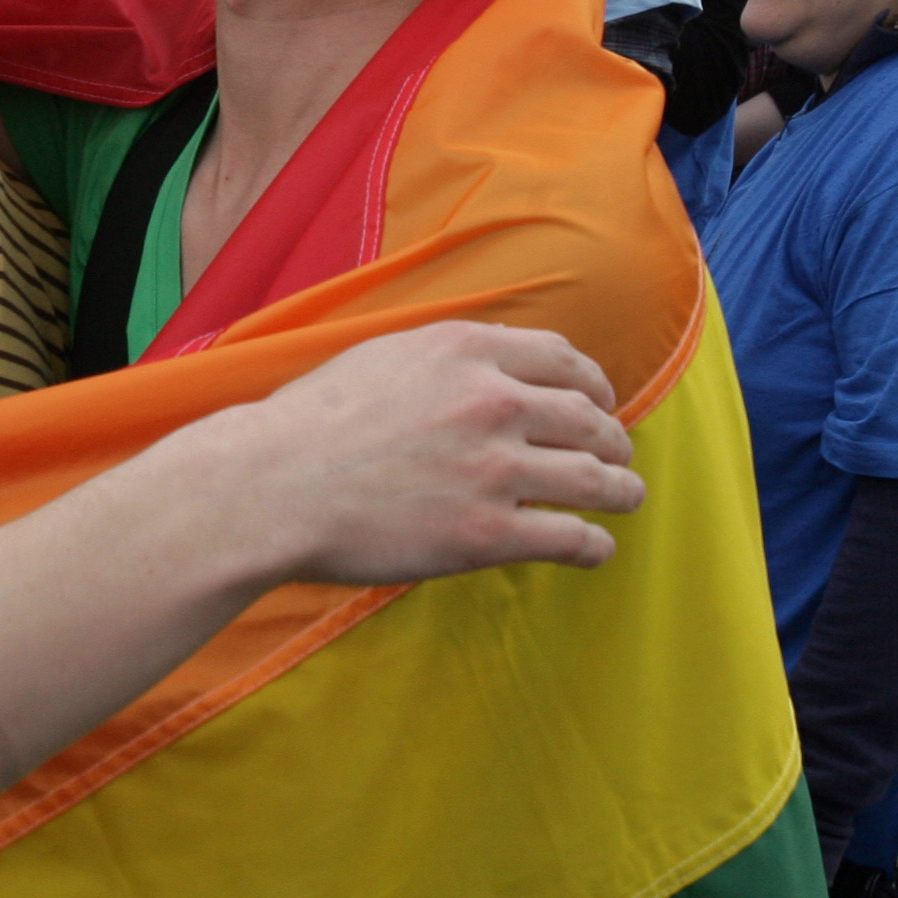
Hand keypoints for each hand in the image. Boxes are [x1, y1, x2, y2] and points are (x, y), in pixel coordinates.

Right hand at [219, 322, 646, 586]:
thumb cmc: (311, 423)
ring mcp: (496, 469)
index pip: (563, 359)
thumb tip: (486, 369)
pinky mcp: (488, 534)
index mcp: (468, 349)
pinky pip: (572, 537)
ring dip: (621, 490)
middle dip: (612, 439)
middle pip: (588, 418)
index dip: (594, 383)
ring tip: (627, 498)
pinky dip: (595, 544)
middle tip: (617, 455)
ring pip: (595, 478)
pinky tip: (597, 548)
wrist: (271, 485)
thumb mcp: (385, 356)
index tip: (601, 400)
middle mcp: (494, 401)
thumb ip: (446, 358)